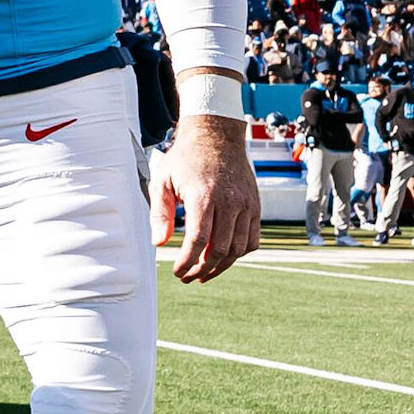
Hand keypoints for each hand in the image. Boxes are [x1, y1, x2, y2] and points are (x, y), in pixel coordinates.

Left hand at [154, 117, 262, 284]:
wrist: (216, 136)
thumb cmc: (186, 159)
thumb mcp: (162, 180)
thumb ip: (159, 213)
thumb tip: (159, 242)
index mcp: (204, 196)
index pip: (198, 240)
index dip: (187, 262)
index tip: (177, 272)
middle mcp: (229, 202)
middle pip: (220, 249)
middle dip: (202, 269)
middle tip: (187, 276)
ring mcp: (246, 204)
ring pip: (238, 248)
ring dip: (221, 266)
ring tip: (204, 272)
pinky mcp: (255, 206)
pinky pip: (252, 239)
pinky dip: (239, 253)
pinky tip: (223, 257)